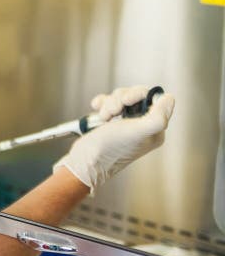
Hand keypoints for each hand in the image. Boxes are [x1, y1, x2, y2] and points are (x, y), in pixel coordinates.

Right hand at [54, 85, 174, 193]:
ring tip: (104, 117)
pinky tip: (96, 109)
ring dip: (109, 103)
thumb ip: (159, 116)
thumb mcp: (138, 131)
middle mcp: (142, 126)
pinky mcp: (110, 121)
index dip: (139, 95)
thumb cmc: (110, 148)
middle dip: (121, 99)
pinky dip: (101, 103)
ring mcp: (125, 123)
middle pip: (136, 96)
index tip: (127, 101)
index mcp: (154, 129)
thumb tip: (169, 98)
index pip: (153, 99)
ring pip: (121, 98)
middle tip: (114, 111)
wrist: (86, 160)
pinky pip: (108, 102)